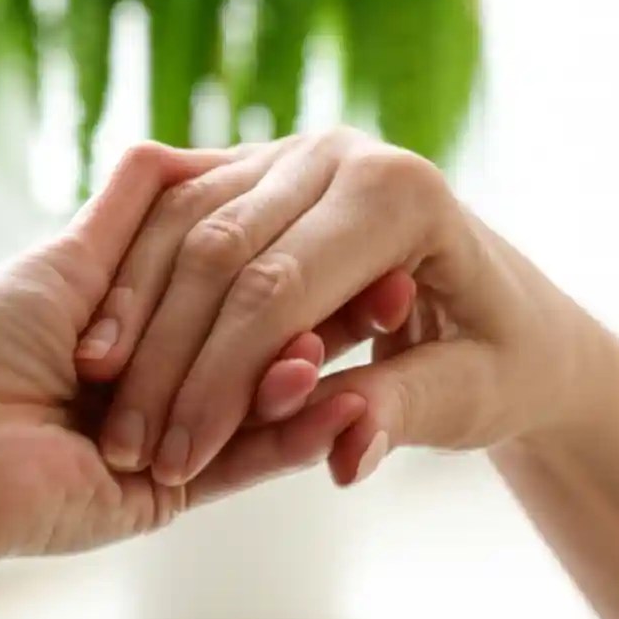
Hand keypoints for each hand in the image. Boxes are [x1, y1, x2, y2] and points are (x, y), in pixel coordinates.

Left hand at [0, 142, 371, 556]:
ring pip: (263, 403)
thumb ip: (133, 209)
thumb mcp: (75, 254)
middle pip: (258, 348)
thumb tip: (178, 150)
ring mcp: (171, 439)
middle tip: (390, 293)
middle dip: (320, 319)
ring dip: (316, 371)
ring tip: (370, 338)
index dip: (292, 267)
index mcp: (141, 327)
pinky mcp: (172, 495)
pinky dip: (299, 433)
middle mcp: (160, 380)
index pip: (238, 291)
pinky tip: (347, 401)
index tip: (350, 242)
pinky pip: (249, 463)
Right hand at [79, 128, 611, 486]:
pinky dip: (136, 281)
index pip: (282, 287)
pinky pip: (174, 212)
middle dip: (172, 361)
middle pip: (220, 253)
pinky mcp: (257, 168)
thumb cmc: (503, 358)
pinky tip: (107, 351)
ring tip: (114, 417)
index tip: (182, 466)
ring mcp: (293, 153)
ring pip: (182, 228)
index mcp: (403, 195)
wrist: (512, 313)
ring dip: (139, 323)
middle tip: (134, 454)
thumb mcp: (472, 396)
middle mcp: (343, 154)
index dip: (222, 381)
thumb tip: (344, 448)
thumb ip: (404, 412)